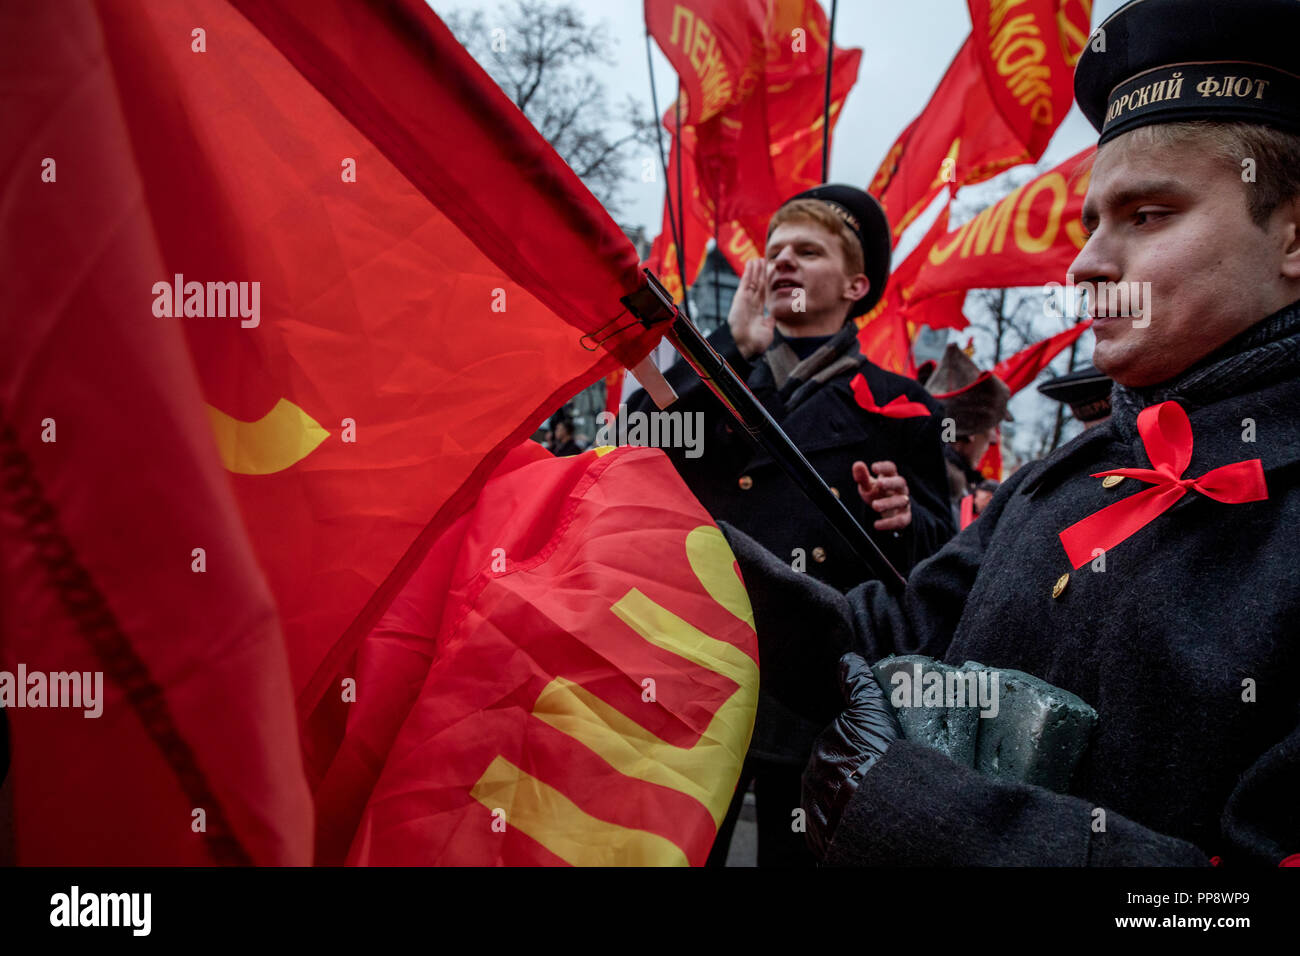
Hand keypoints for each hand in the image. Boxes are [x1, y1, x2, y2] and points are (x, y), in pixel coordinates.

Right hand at [728, 258, 773, 359]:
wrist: (744, 345)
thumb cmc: (755, 343)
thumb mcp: (767, 331)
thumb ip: (769, 322)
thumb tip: (772, 318)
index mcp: (757, 313)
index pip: (762, 294)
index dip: (765, 284)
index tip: (768, 275)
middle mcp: (750, 305)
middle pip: (757, 285)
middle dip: (760, 273)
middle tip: (763, 261)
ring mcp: (745, 300)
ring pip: (752, 281)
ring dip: (755, 270)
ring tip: (758, 259)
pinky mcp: (740, 297)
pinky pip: (746, 281)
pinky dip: (748, 271)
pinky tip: (751, 262)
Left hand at [802, 653, 900, 860]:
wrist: (881, 809)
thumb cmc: (878, 757)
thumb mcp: (872, 711)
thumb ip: (858, 684)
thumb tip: (848, 659)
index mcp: (822, 750)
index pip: (839, 746)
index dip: (862, 748)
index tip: (881, 755)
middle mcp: (812, 781)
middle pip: (836, 774)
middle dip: (854, 776)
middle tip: (884, 780)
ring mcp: (815, 812)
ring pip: (834, 802)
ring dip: (852, 802)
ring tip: (882, 803)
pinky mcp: (823, 839)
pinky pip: (833, 830)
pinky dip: (848, 826)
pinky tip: (869, 822)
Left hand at [853, 460, 911, 531]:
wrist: (889, 512)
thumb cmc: (878, 494)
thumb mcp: (869, 486)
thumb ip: (862, 477)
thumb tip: (857, 465)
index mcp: (891, 477)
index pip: (891, 468)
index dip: (884, 467)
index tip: (873, 467)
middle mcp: (900, 489)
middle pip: (900, 482)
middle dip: (890, 483)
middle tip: (879, 484)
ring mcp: (904, 502)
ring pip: (901, 501)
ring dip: (888, 503)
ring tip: (874, 506)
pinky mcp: (905, 517)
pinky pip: (900, 520)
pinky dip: (888, 523)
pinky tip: (877, 524)